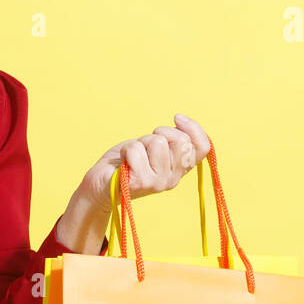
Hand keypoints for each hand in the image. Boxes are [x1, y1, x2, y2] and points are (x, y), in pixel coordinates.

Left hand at [80, 113, 210, 210]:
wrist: (100, 185)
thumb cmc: (127, 162)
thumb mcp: (154, 147)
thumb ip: (171, 140)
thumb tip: (181, 120)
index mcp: (180, 170)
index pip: (203, 148)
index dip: (193, 128)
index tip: (177, 117)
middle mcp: (172, 179)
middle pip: (180, 141)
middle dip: (160, 133)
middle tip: (145, 144)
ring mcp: (157, 182)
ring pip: (157, 142)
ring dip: (140, 142)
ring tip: (131, 155)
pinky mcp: (139, 183)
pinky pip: (136, 151)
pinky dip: (126, 150)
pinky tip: (123, 162)